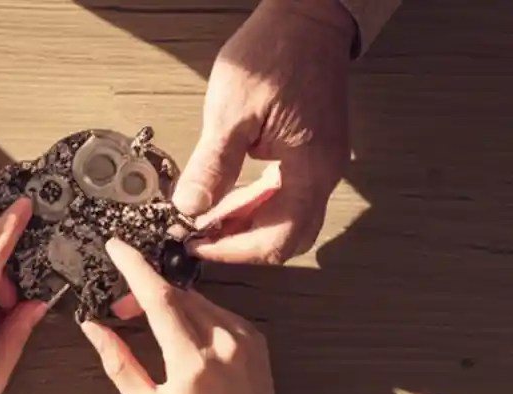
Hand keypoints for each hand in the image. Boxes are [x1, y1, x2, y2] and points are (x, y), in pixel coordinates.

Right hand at [80, 239, 300, 393]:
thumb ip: (119, 365)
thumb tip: (92, 328)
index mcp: (192, 362)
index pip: (160, 299)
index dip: (135, 267)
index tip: (115, 245)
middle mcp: (222, 342)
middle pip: (175, 294)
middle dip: (143, 290)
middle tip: (121, 307)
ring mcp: (243, 336)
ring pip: (196, 299)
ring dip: (168, 301)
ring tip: (149, 323)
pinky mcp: (254, 335)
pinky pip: (216, 310)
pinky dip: (193, 313)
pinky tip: (183, 335)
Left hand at [173, 0, 353, 264]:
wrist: (307, 18)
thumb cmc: (276, 52)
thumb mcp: (232, 111)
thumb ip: (213, 166)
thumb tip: (189, 207)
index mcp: (310, 171)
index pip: (278, 239)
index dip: (236, 251)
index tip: (198, 244)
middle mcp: (323, 175)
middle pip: (288, 237)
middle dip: (243, 244)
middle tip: (202, 237)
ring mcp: (322, 165)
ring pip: (287, 218)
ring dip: (248, 224)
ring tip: (206, 218)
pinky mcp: (313, 153)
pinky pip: (288, 194)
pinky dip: (258, 203)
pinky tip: (229, 197)